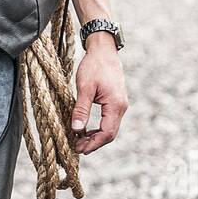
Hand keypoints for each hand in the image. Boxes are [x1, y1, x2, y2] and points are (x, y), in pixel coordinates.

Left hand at [70, 34, 128, 155]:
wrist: (104, 49)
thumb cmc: (94, 65)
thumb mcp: (84, 87)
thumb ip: (81, 109)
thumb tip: (76, 129)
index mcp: (115, 105)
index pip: (107, 133)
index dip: (93, 144)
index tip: (79, 149)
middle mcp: (121, 107)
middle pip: (110, 133)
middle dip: (95, 143)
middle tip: (77, 148)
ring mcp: (120, 104)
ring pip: (110, 128)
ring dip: (96, 137)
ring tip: (80, 141)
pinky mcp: (116, 101)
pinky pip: (109, 120)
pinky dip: (99, 128)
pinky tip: (87, 130)